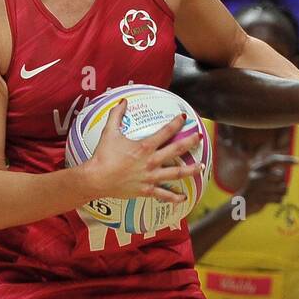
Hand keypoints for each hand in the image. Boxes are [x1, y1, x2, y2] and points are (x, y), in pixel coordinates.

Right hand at [85, 101, 201, 202]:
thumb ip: (117, 115)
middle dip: (190, 142)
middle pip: (177, 150)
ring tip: (201, 167)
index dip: (177, 122)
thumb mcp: (110, 132)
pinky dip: (174, 197)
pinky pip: (164, 194)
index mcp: (145, 146)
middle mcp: (152, 161)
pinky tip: (183, 197)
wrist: (96, 179)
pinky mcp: (146, 190)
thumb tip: (123, 101)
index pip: (166, 131)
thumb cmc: (103, 156)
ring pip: (176, 173)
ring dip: (191, 170)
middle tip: (199, 137)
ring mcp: (151, 177)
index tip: (184, 117)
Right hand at [240, 151, 297, 216]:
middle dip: (281, 182)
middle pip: (281, 176)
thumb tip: (285, 171)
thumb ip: (272, 173)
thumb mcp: (260, 177)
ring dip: (281, 193)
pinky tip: (269, 200)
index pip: (274, 160)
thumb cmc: (255, 189)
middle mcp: (257, 176)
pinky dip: (277, 200)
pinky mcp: (261, 199)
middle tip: (273, 187)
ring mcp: (258, 188)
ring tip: (271, 194)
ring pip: (283, 188)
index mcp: (257, 168)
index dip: (287, 160)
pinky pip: (279, 199)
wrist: (240, 205)